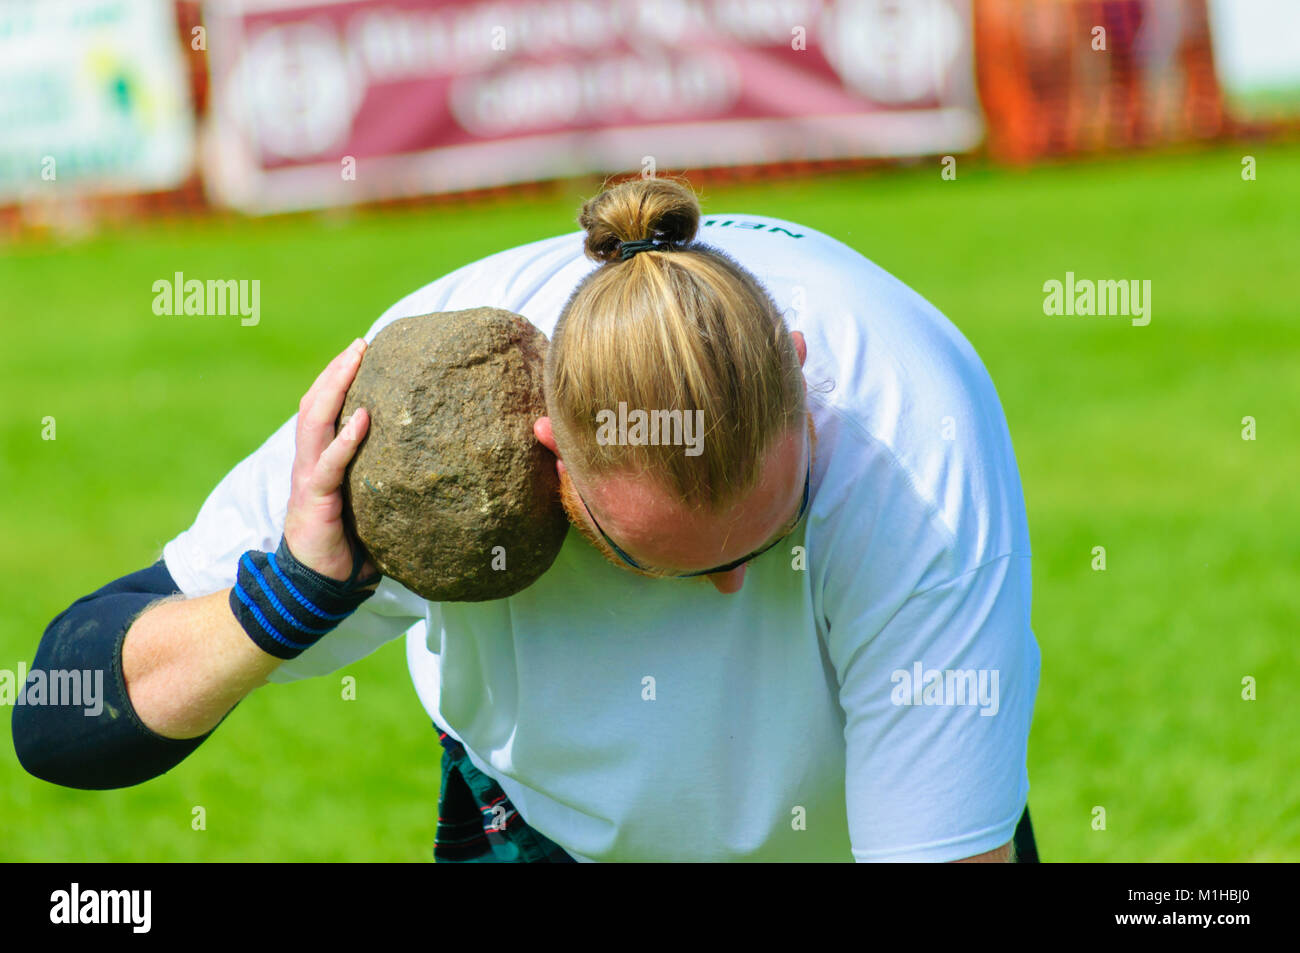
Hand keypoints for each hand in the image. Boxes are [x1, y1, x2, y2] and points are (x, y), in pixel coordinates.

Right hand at [283, 338, 380, 584]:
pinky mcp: (314, 499)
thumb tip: (441, 471)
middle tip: (361, 343)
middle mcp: (310, 462)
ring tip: (355, 358)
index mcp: (321, 461)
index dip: (339, 379)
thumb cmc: (350, 548)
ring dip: (335, 386)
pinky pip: (329, 464)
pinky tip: (363, 417)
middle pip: (316, 403)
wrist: (317, 585)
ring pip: (315, 422)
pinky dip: (345, 439)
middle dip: (336, 370)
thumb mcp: (370, 506)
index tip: (365, 352)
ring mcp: (309, 478)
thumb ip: (390, 484)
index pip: (325, 410)